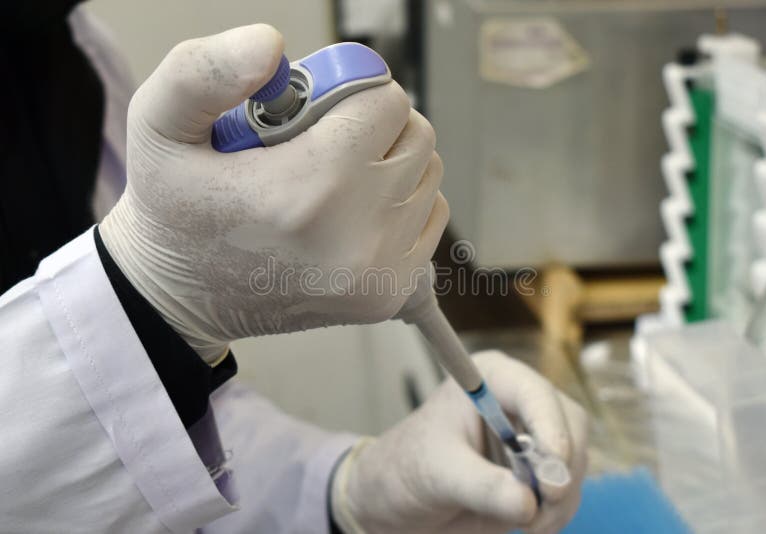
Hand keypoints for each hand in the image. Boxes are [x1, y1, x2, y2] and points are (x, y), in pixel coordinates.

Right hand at [99, 25, 447, 360]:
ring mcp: (381, 273)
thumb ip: (203, 72)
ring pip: (429, 175)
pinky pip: (432, 218)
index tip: (313, 112)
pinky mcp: (391, 293)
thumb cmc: (176, 210)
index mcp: (307, 191)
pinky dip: (403, 204)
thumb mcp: (158, 126)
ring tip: (334, 178)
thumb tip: (270, 43)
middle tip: (324, 143)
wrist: (185, 297)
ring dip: (392, 163)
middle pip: (416, 136)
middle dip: (375, 126)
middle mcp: (358, 239)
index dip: (350, 92)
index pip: (386, 101)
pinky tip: (352, 213)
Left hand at [331, 350, 587, 533]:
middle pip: (570, 425)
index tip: (553, 468)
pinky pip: (568, 490)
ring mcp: (533, 435)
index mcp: (491, 380)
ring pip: (575, 461)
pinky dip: (557, 512)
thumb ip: (482, 487)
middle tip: (544, 503)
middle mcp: (519, 401)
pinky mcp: (538, 470)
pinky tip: (526, 524)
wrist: (397, 501)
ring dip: (559, 498)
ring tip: (524, 523)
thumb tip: (527, 502)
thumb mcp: (438, 475)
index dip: (551, 427)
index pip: (535, 393)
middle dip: (561, 469)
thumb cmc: (407, 470)